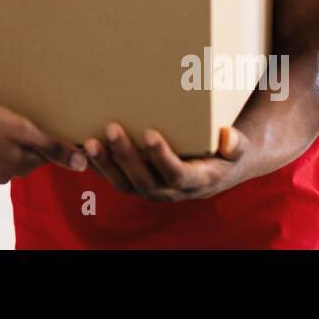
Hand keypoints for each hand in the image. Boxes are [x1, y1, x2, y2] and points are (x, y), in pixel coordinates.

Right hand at [0, 102, 87, 183]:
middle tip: (16, 120)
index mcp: (25, 165)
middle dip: (25, 141)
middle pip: (27, 155)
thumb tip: (82, 163)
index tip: (38, 124)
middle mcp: (9, 175)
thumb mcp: (24, 130)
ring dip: (6, 144)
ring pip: (7, 156)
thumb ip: (53, 147)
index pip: (46, 154)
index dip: (46, 139)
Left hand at [82, 123, 249, 201]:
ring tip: (90, 141)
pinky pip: (113, 177)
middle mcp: (169, 190)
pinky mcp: (135, 182)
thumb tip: (228, 137)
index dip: (162, 157)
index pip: (176, 174)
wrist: (216, 170)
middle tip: (112, 128)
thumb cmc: (225, 154)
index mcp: (195, 180)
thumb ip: (236, 145)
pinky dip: (97, 165)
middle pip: (143, 179)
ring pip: (123, 183)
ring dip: (105, 163)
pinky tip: (81, 147)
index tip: (150, 133)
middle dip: (126, 156)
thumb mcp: (237, 150)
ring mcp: (150, 189)